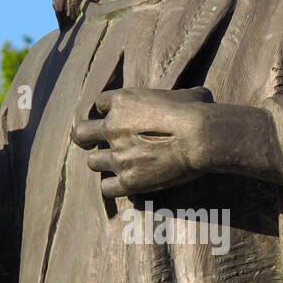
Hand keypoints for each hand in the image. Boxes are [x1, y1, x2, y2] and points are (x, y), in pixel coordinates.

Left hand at [72, 87, 214, 197]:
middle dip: (86, 138)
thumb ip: (177, 98)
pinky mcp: (128, 180)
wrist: (201, 138)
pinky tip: (126, 183)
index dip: (109, 111)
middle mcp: (113, 127)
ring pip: (92, 162)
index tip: (119, 117)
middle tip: (95, 143)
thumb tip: (194, 98)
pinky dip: (114, 186)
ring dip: (103, 163)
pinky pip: (107, 188)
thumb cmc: (198, 111)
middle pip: (81, 133)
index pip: (100, 103)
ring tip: (119, 165)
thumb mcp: (187, 94)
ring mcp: (118, 156)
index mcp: (123, 101)